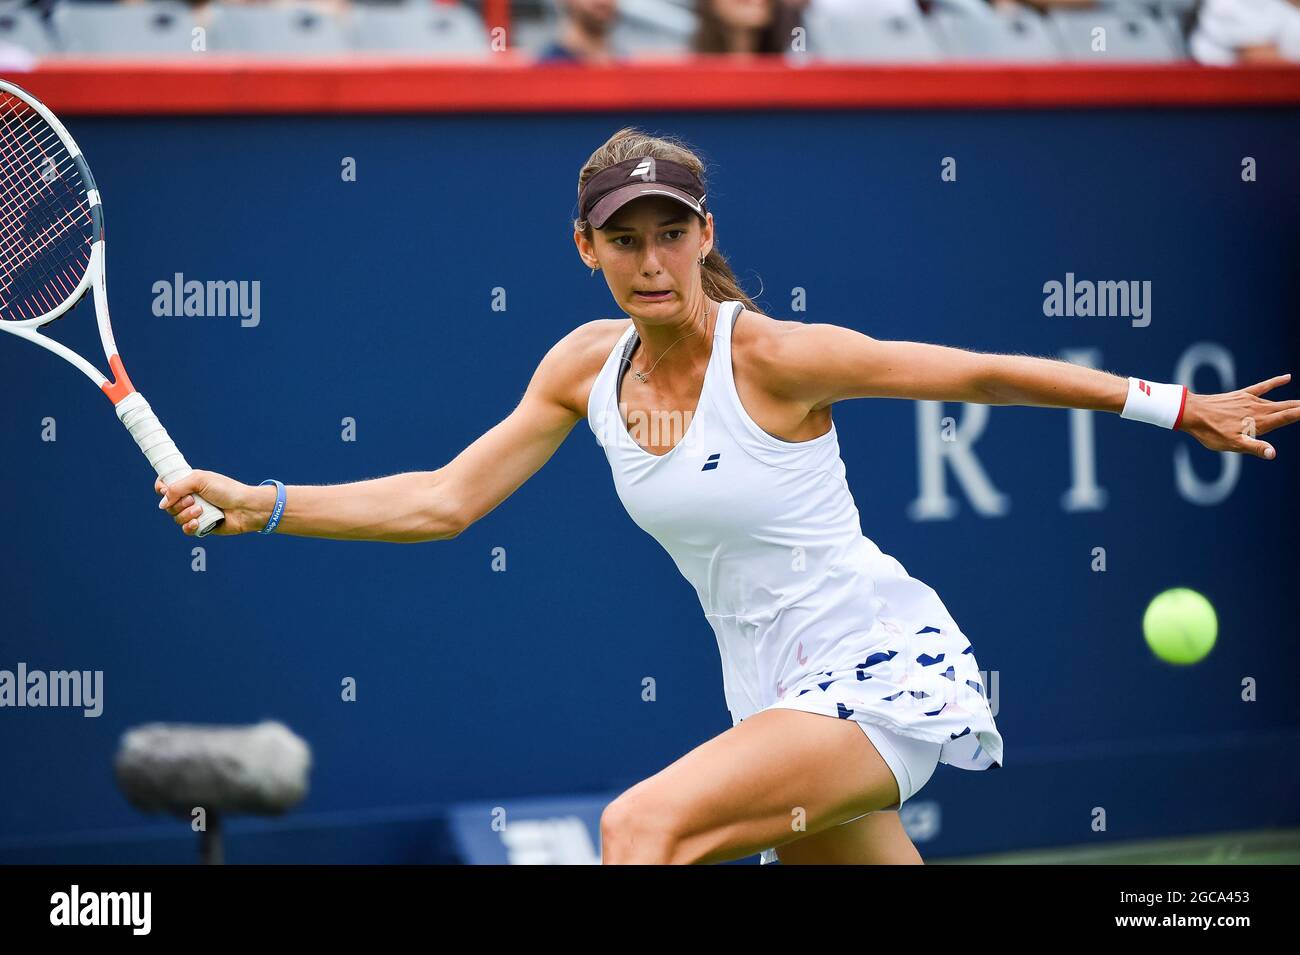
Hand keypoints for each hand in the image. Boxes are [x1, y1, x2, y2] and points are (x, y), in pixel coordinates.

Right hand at [155, 470, 274, 535]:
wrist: (245, 507)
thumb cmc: (227, 490)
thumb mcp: (200, 480)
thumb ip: (177, 488)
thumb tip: (161, 503)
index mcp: (189, 483)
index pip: (165, 486)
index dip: (162, 489)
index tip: (165, 490)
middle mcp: (191, 497)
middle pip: (168, 504)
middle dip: (178, 504)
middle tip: (194, 500)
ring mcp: (195, 512)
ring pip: (176, 517)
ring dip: (187, 514)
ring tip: (201, 510)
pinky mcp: (201, 526)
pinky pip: (186, 529)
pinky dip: (189, 526)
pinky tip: (198, 522)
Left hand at [1179, 374, 1297, 459]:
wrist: (1192, 413)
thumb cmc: (1211, 432)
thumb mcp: (1233, 444)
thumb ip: (1255, 447)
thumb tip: (1272, 453)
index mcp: (1260, 422)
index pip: (1288, 416)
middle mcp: (1259, 409)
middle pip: (1287, 407)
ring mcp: (1250, 400)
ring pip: (1277, 401)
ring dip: (1292, 402)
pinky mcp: (1241, 394)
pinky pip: (1263, 386)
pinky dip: (1276, 382)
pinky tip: (1287, 377)